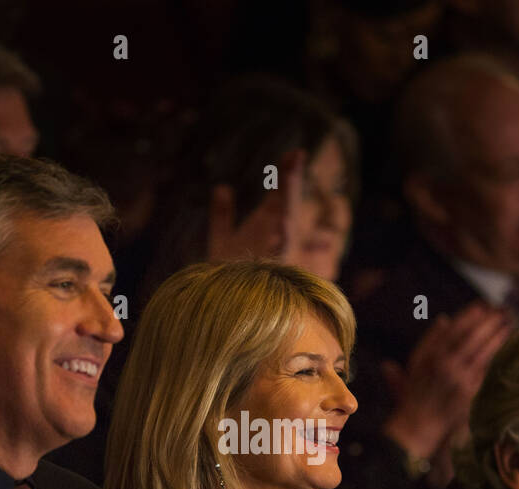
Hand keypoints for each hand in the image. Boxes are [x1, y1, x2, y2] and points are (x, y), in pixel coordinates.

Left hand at [206, 149, 306, 264]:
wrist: (227, 307)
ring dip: (288, 203)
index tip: (294, 151)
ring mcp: (277, 254)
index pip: (280, 195)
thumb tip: (222, 187)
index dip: (287, 174)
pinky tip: (282, 220)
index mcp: (268, 227)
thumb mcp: (223, 239)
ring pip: (286, 225)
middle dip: (291, 180)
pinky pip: (279, 253)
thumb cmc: (231, 275)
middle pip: (286, 204)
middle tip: (296, 154)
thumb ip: (223, 214)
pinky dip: (282, 236)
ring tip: (291, 182)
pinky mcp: (272, 270)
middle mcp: (276, 238)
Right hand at [381, 301, 510, 459]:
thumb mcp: (415, 363)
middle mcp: (445, 366)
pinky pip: (486, 371)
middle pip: (471, 338)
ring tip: (508, 325)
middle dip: (488, 322)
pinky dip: (496, 358)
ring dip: (497, 337)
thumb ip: (429, 340)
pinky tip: (506, 349)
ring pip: (482, 353)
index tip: (482, 306)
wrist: (418, 424)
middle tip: (501, 311)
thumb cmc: (415, 393)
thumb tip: (444, 319)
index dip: (469, 316)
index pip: (454, 329)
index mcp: (430, 356)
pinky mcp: (470, 394)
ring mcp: (459, 380)